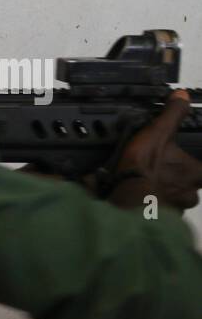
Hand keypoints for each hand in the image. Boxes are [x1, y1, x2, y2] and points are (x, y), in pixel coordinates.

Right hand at [110, 90, 201, 210]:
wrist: (124, 200)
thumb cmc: (145, 169)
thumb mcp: (158, 133)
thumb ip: (172, 115)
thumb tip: (182, 96)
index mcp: (196, 174)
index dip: (197, 168)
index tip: (189, 166)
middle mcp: (189, 194)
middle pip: (191, 190)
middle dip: (179, 184)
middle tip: (163, 176)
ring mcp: (173, 211)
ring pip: (174, 204)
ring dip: (164, 198)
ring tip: (146, 190)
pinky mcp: (154, 222)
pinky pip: (156, 216)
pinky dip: (148, 209)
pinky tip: (136, 202)